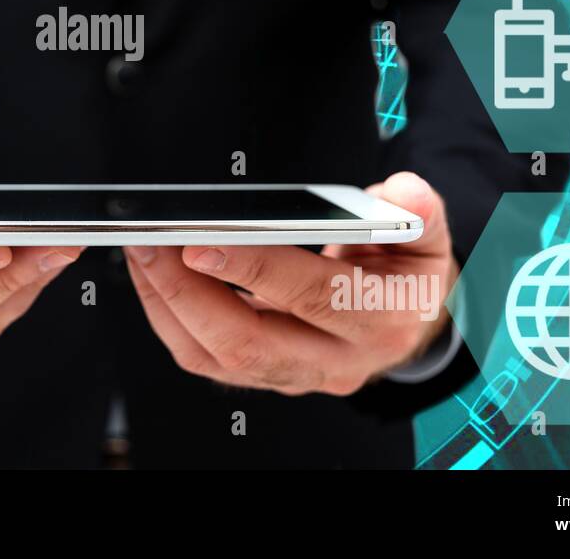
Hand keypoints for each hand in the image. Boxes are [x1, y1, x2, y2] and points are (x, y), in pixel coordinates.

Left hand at [125, 172, 456, 395]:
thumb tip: (403, 192)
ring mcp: (298, 375)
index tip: (202, 242)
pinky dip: (171, 320)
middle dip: (187, 295)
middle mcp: (337, 360)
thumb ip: (418, 211)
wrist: (408, 324)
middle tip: (152, 246)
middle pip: (249, 344)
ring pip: (218, 359)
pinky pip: (207, 359)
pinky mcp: (268, 376)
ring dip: (168, 307)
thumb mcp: (426, 237)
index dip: (253, 269)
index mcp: (380, 321)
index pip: (309, 297)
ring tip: (142, 255)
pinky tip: (155, 278)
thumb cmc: (406, 275)